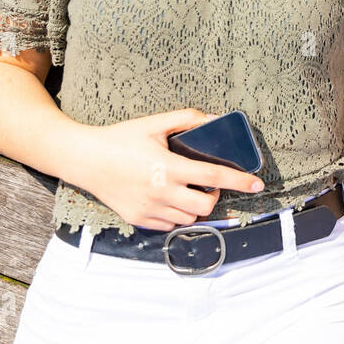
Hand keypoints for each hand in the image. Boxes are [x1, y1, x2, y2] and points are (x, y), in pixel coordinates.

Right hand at [70, 108, 265, 231]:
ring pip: (189, 217)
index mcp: (168, 167)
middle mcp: (161, 192)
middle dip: (213, 195)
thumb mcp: (154, 123)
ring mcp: (149, 209)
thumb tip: (215, 119)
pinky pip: (170, 225)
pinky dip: (177, 215)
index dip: (240, 181)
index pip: (214, 178)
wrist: (84, 159)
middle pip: (205, 204)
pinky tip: (170, 199)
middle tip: (205, 182)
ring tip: (186, 189)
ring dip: (195, 205)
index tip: (258, 185)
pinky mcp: (138, 219)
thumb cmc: (120, 139)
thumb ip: (187, 119)